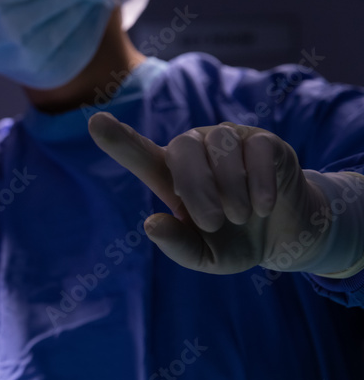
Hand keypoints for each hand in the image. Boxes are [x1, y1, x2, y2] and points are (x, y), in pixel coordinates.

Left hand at [88, 113, 363, 275]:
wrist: (285, 236)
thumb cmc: (234, 242)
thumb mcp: (204, 256)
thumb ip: (178, 245)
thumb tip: (151, 224)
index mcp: (171, 176)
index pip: (140, 154)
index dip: (118, 139)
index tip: (95, 123)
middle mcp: (195, 150)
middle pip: (182, 149)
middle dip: (196, 188)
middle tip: (213, 222)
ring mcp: (229, 140)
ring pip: (220, 147)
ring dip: (230, 188)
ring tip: (241, 216)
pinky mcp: (264, 141)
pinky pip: (256, 150)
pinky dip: (259, 183)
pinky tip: (264, 206)